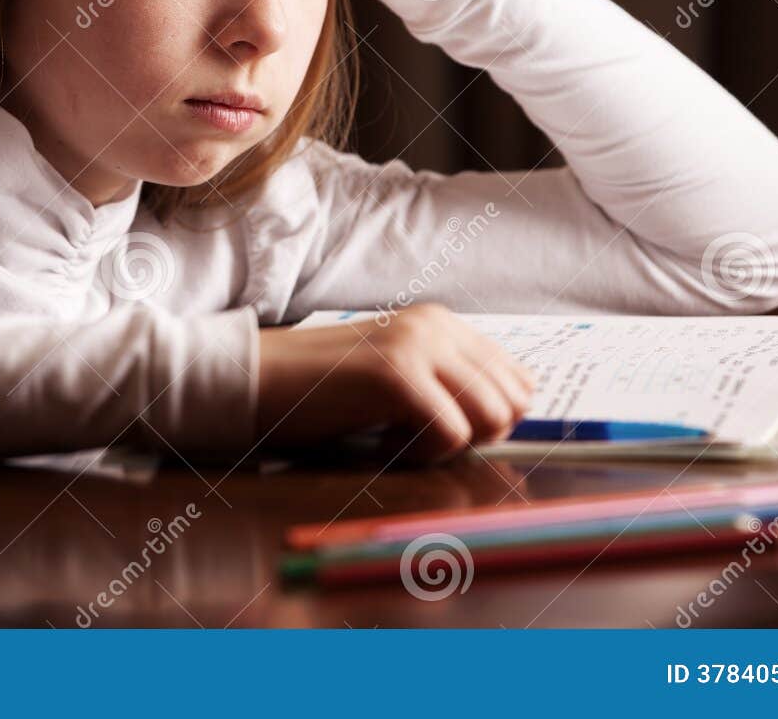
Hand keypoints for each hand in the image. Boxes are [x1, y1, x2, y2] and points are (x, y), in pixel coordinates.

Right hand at [255, 302, 536, 461]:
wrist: (258, 380)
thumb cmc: (324, 390)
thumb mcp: (398, 374)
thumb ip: (448, 382)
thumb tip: (507, 417)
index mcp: (442, 322)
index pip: (519, 379)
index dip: (495, 420)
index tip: (447, 432)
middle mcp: (436, 326)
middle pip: (513, 400)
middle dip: (481, 435)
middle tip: (424, 440)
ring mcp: (417, 346)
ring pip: (492, 415)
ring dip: (454, 445)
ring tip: (403, 440)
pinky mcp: (396, 375)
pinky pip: (452, 433)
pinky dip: (425, 454)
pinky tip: (383, 444)